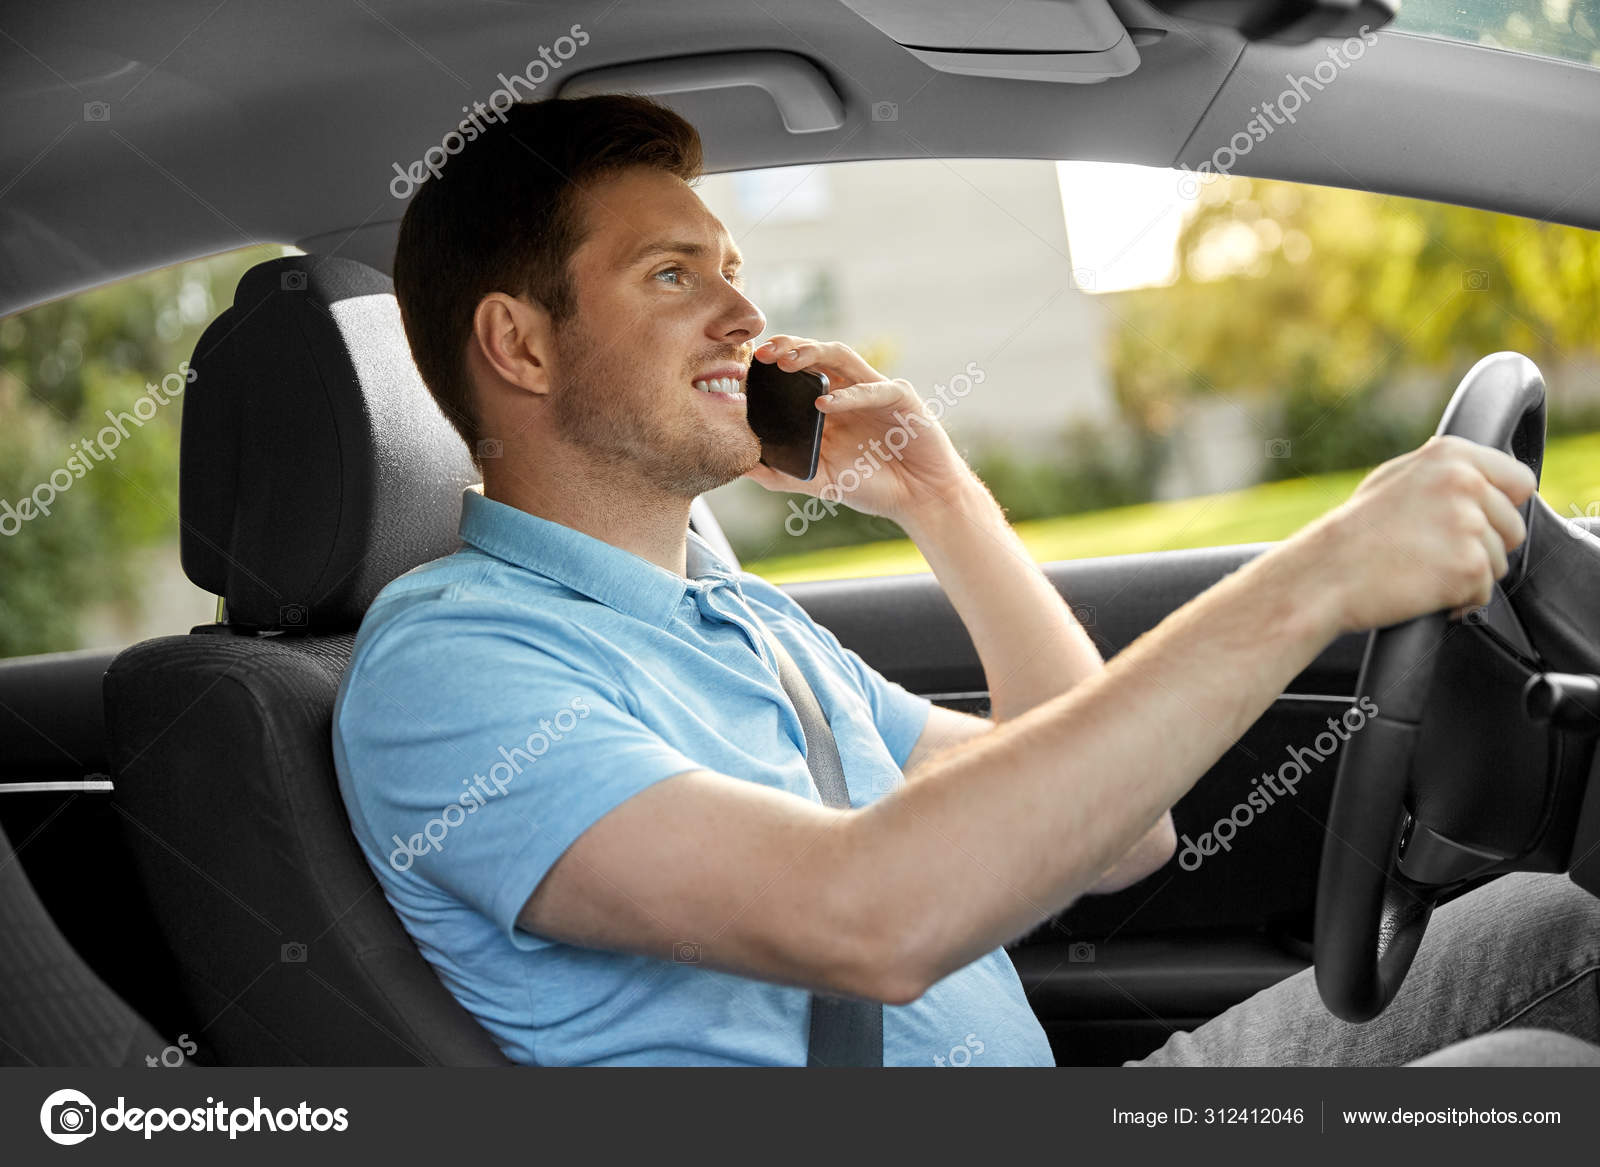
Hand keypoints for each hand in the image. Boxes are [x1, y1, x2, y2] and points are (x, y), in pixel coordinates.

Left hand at [742, 335, 976, 525]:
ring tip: (787, 363)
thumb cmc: (874, 487)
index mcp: (831, 405)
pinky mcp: (902, 398)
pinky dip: (848, 395)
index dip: (775, 362)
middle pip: (817, 355)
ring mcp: (876, 391)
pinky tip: (825, 404)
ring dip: (814, 355)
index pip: (799, 372)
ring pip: (843, 358)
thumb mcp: (820, 482)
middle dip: (790, 348)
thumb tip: (743, 466)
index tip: (747, 364)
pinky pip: (873, 389)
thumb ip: (783, 474)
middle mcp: (851, 391)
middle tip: (764, 354)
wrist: (920, 500)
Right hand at [1287, 435, 1537, 634]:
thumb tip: (1477, 473)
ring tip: (1422, 571)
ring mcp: (1469, 525)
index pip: (1519, 481)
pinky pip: (1484, 594)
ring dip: (1468, 575)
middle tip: (1432, 553)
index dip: (1499, 507)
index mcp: (1451, 455)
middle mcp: (1466, 483)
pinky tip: (1422, 591)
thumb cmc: (1352, 533)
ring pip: (1500, 562)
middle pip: (1513, 527)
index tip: (1472, 522)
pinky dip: (1458, 601)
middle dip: (1482, 547)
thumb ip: (1442, 472)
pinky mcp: (1469, 567)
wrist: (1323, 574)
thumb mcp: (1394, 479)